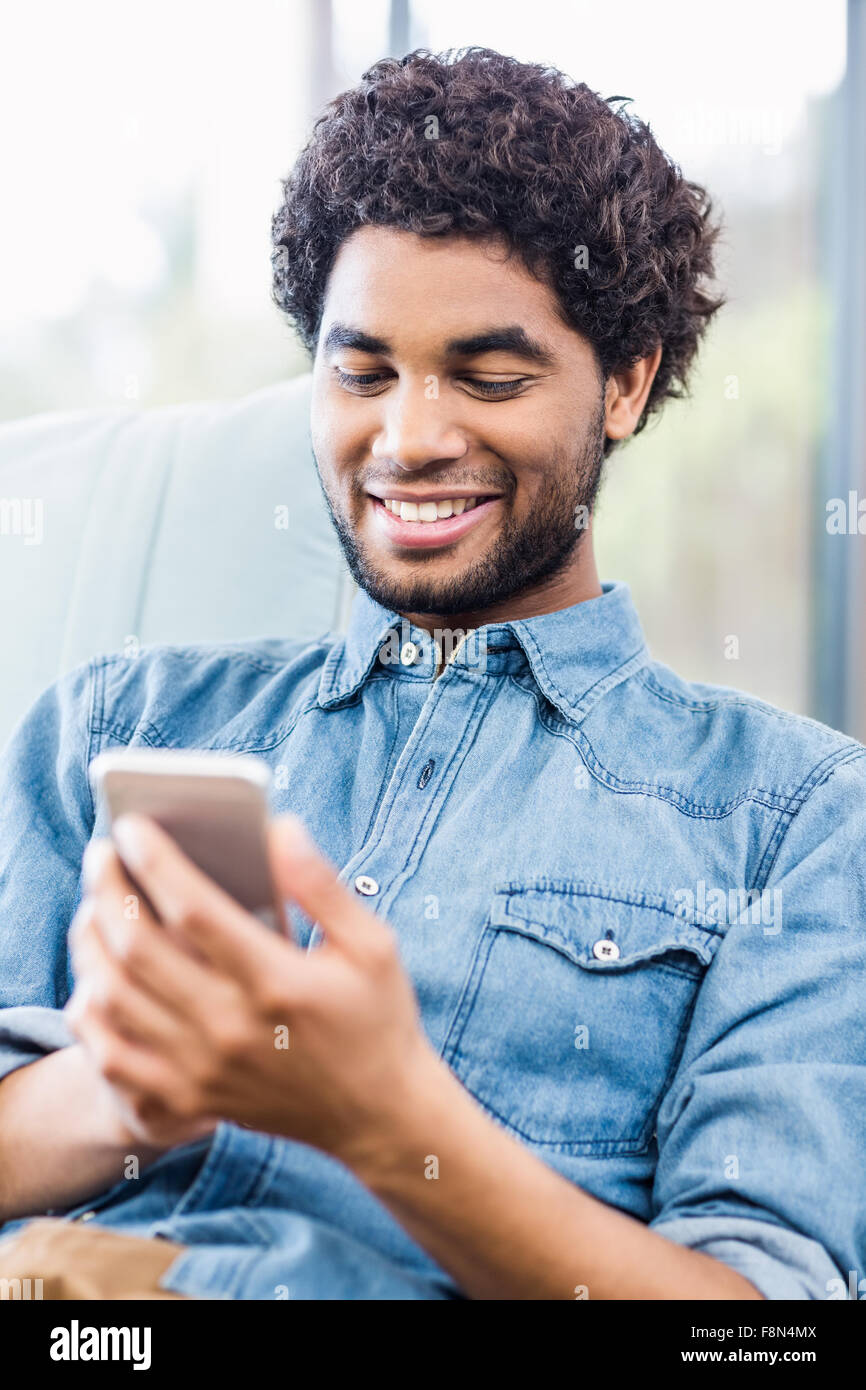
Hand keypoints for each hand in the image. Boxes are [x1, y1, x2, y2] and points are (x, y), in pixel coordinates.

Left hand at [65, 814, 434, 1166]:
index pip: (195, 911)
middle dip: (108, 889)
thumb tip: (278, 827)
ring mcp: (202, 1070)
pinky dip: (90, 1015)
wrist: (378, 1117)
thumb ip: (322, 885)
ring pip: (113, 999)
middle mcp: (231, 1028)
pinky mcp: (187, 1098)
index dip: (155, 862)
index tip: (131, 825)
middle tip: (101, 854)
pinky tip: (95, 979)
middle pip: (138, 949)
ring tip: (94, 907)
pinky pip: (110, 1057)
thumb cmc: (376, 1017)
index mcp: (277, 982)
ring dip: (90, 944)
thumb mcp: (372, 944)